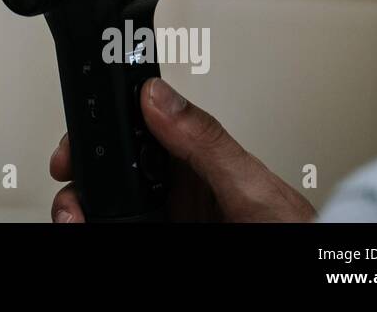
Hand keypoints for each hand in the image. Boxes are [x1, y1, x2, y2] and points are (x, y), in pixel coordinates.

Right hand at [49, 77, 316, 221]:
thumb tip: (158, 95)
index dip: (101, 133)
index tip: (78, 143)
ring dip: (79, 209)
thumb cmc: (299, 237)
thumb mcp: (254, 187)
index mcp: (200, 163)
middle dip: (82, 177)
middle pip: (110, 174)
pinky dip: (92, 226)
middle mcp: (179, 195)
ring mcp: (169, 221)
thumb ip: (207, 141)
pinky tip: (87, 228)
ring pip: (106, 209)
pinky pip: (114, 228)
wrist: (308, 281)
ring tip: (75, 218)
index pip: (137, 132)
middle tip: (69, 188)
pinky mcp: (160, 238)